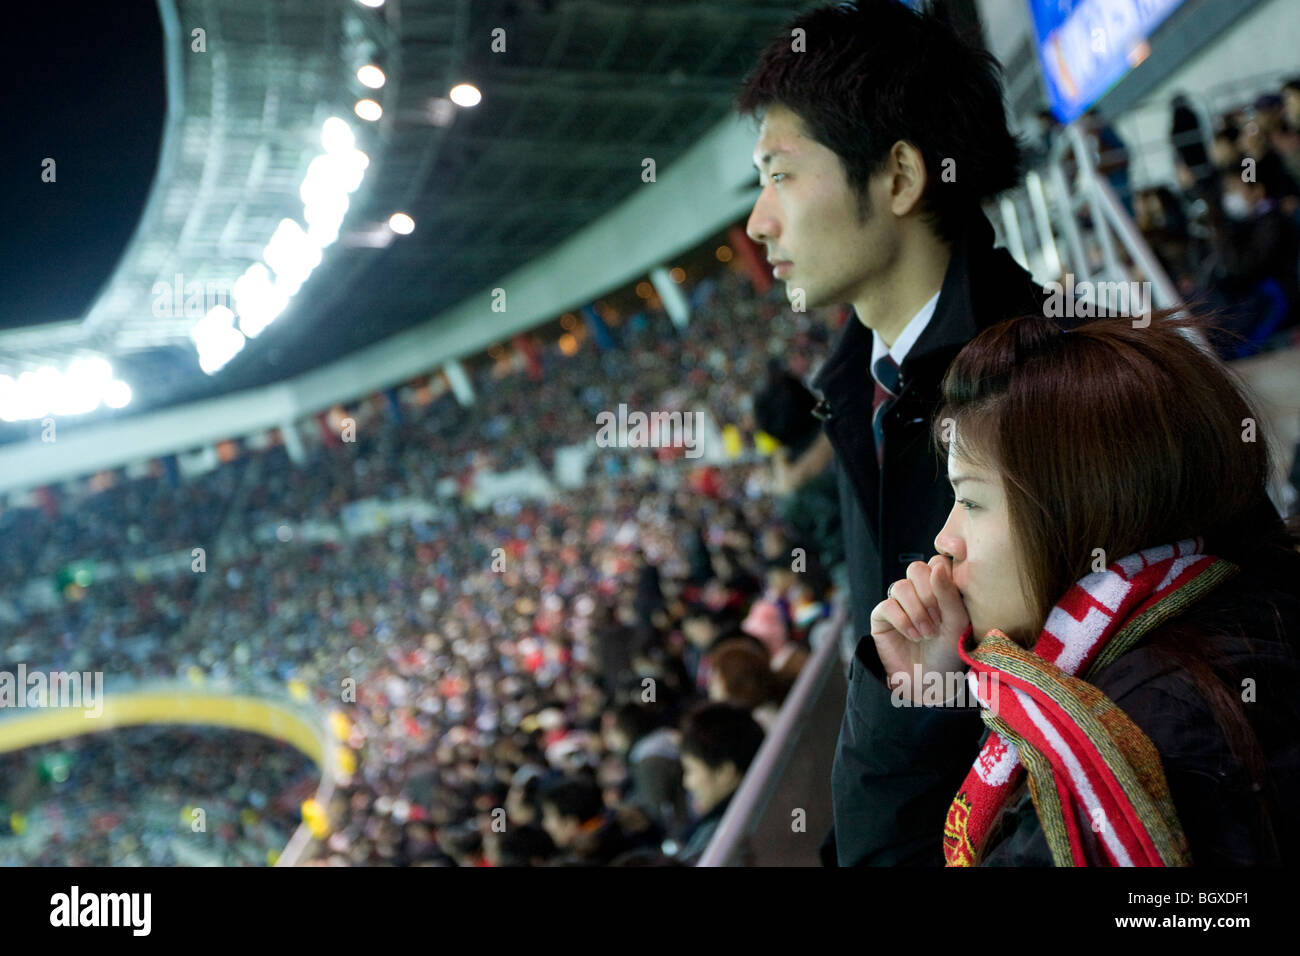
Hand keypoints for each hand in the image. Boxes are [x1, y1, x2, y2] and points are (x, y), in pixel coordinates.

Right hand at [870, 555, 970, 704]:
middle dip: (928, 595)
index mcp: (940, 587)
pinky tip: (913, 636)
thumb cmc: (950, 653)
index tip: (951, 604)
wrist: (931, 682)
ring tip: (926, 633)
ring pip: (900, 586)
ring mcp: (899, 603)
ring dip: (916, 611)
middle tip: (938, 621)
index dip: (943, 578)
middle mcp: (918, 592)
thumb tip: (937, 565)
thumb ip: (949, 593)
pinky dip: (902, 620)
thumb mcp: (958, 623)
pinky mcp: (881, 617)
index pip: (937, 562)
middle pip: (916, 569)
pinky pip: (887, 605)